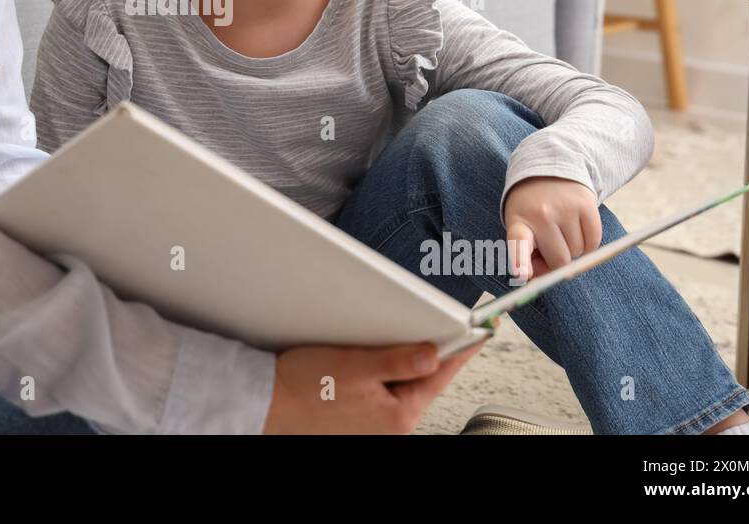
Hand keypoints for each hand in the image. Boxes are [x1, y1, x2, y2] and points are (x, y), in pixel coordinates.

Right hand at [261, 339, 485, 433]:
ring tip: (396, 337)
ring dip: (402, 359)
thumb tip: (434, 354)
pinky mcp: (361, 416)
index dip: (461, 347)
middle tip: (443, 324)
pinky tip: (371, 356)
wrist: (266, 402)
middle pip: (423, 378)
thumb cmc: (303, 387)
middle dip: (429, 350)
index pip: (440, 374)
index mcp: (398, 415)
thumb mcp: (355, 366)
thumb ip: (398, 362)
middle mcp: (391, 424)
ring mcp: (376, 422)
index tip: (482, 330)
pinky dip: (384, 369)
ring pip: (402, 382)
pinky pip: (383, 388)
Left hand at [503, 175, 600, 281]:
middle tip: (551, 247)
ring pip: (579, 252)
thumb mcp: (521, 226)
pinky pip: (594, 242)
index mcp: (519, 222)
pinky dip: (588, 244)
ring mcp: (565, 208)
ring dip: (574, 250)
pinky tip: (577, 230)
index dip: (521, 261)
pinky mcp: (586, 204)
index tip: (522, 275)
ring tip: (562, 232)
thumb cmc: (531, 210)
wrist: (548, 170)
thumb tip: (547, 278)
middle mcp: (542, 214)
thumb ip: (529, 256)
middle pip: (560, 260)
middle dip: (557, 261)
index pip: (519, 243)